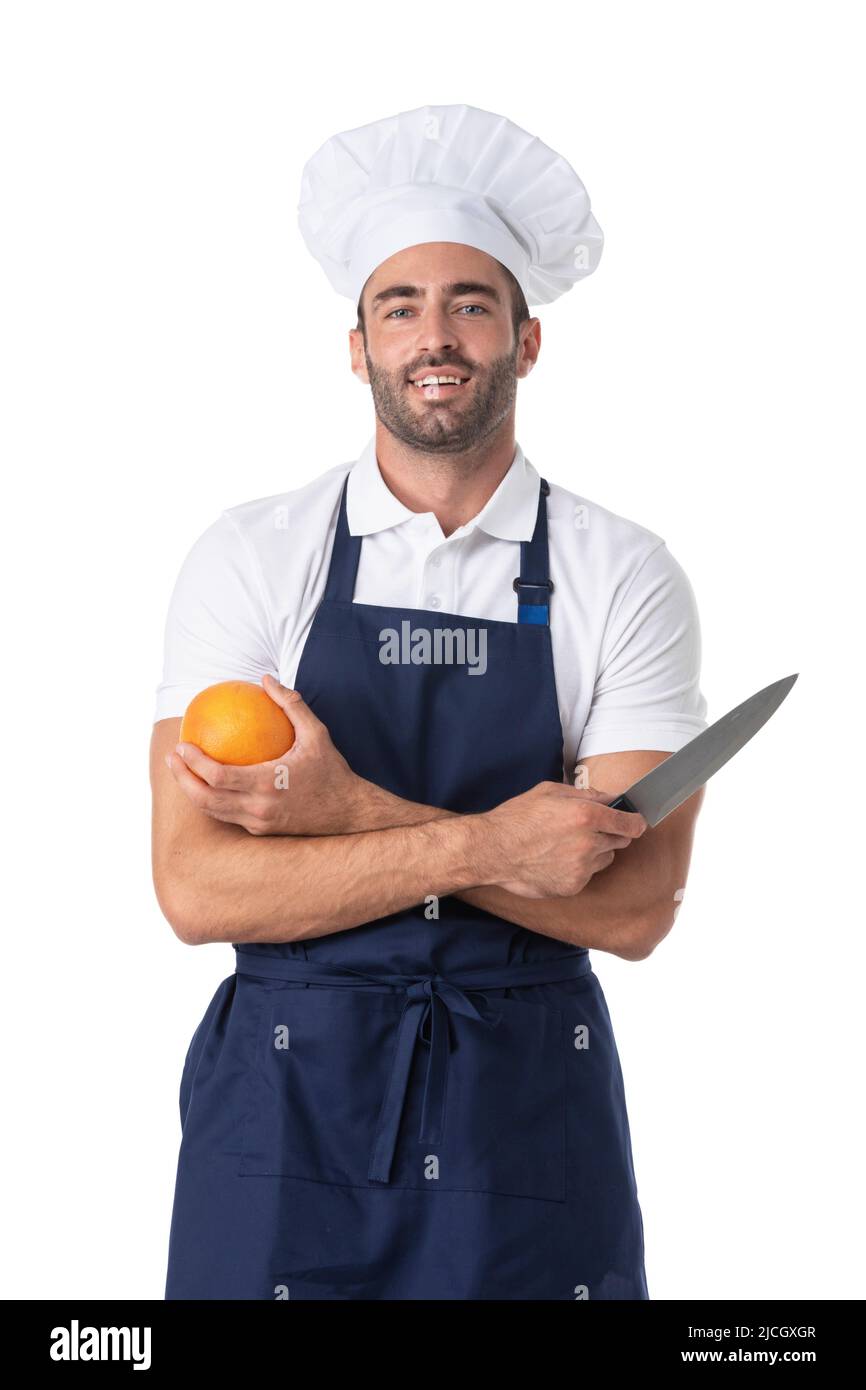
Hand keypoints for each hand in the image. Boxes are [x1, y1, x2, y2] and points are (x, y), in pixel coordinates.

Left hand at [166, 675, 365, 834]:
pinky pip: (228, 816)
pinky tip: (206, 783)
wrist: (349, 814)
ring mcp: (258, 823)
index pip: (218, 777)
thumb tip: (266, 679)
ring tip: (181, 770)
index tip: (182, 745)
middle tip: (172, 757)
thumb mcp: (317, 734)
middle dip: (182, 778)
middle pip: (205, 799)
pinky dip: (212, 800)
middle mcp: (258, 808)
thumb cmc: (333, 771)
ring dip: (192, 791)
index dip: (194, 763)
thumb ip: (291, 705)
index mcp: (268, 784)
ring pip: (212, 811)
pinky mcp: (261, 830)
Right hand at [481, 781, 646, 897]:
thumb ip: (585, 795)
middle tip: (588, 829)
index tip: (637, 822)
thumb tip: (610, 799)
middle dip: (611, 833)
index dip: (636, 821)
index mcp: (586, 815)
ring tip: (566, 845)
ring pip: (605, 859)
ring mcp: (581, 867)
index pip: (630, 823)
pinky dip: (578, 868)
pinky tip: (556, 859)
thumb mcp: (550, 791)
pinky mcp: (573, 885)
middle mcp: (589, 843)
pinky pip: (587, 874)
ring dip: (595, 852)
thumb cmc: (518, 818)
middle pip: (621, 841)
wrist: (493, 850)